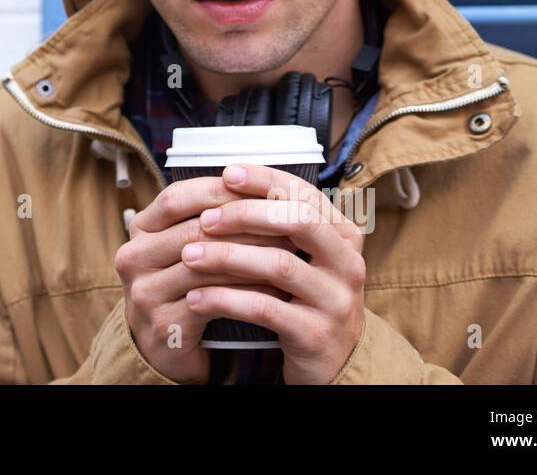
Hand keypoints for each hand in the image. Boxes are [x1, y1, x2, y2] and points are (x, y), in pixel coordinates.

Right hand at [115, 175, 298, 383]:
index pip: (177, 197)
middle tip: (288, 224)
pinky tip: (275, 289)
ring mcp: (144, 292)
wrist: (166, 346)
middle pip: (195, 230)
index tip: (264, 191)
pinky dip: (247, 292)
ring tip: (288, 255)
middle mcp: (133, 256)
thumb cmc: (187, 287)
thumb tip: (261, 184)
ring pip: (206, 265)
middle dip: (247, 226)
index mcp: (140, 229)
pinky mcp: (163, 325)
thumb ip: (209, 218)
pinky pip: (212, 301)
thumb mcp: (187, 247)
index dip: (221, 190)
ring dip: (253, 257)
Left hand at [179, 163, 366, 384]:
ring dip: (227, 256)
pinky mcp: (315, 334)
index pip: (305, 194)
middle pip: (297, 221)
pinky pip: (265, 308)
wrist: (333, 363)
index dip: (266, 180)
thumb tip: (227, 181)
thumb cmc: (306, 299)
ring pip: (279, 265)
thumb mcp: (305, 258)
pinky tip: (195, 298)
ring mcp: (336, 301)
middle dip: (246, 214)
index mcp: (343, 236)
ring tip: (189, 255)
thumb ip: (280, 224)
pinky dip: (226, 299)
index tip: (227, 173)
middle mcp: (347, 264)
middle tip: (205, 219)